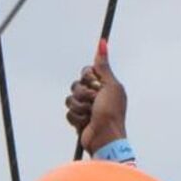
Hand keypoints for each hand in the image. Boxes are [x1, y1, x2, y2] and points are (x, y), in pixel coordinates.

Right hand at [64, 38, 126, 154]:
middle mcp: (95, 95)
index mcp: (105, 85)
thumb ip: (103, 66)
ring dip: (80, 107)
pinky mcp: (79, 119)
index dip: (88, 78)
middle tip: (94, 102)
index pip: (86, 72)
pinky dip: (76, 118)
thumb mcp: (110, 85)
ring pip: (70, 98)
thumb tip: (103, 43)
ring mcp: (86, 107)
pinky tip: (85, 123)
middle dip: (84, 94)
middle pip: (76, 84)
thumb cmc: (111, 113)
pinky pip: (68, 112)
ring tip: (90, 114)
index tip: (96, 85)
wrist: (105, 138)